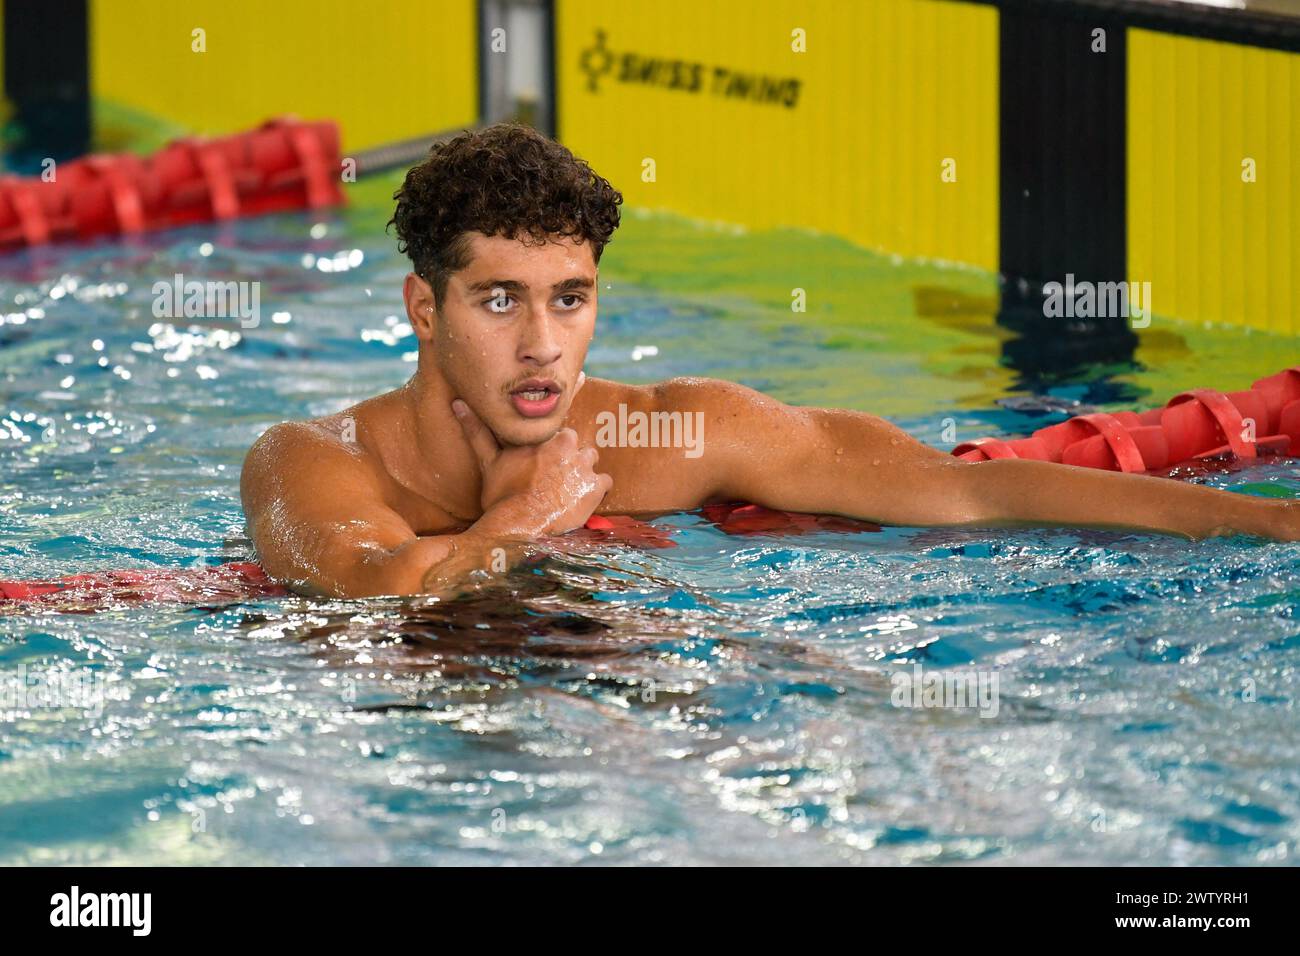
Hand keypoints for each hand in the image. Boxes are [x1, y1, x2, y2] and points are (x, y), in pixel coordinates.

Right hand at [452, 387, 611, 536]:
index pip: (560, 416)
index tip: (572, 400)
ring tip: (566, 489)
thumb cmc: (501, 495)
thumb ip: (477, 431)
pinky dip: (596, 489)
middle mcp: (568, 445)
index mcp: (545, 434)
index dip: (561, 422)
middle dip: (566, 455)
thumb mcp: (488, 461)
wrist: (518, 527)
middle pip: (574, 443)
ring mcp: (584, 466)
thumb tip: (458, 404)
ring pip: (590, 460)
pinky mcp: (595, 487)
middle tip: (552, 475)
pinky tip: (580, 499)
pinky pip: (604, 482)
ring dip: (582, 471)